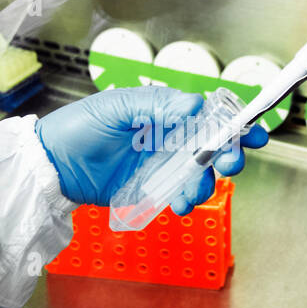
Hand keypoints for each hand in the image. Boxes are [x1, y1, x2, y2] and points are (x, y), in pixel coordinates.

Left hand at [36, 86, 268, 212]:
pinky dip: (187, 200)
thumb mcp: (117, 107)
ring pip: (201, 175)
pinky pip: (180, 195)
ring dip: (205, 183)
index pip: (210, 115)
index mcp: (166, 113)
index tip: (254, 133)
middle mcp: (170, 139)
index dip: (236, 124)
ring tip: (192, 191)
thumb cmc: (79, 126)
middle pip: (213, 147)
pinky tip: (180, 203)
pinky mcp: (152, 190)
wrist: (52, 164)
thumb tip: (194, 104)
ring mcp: (162, 166)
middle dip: (228, 156)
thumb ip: (157, 105)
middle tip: (227, 163)